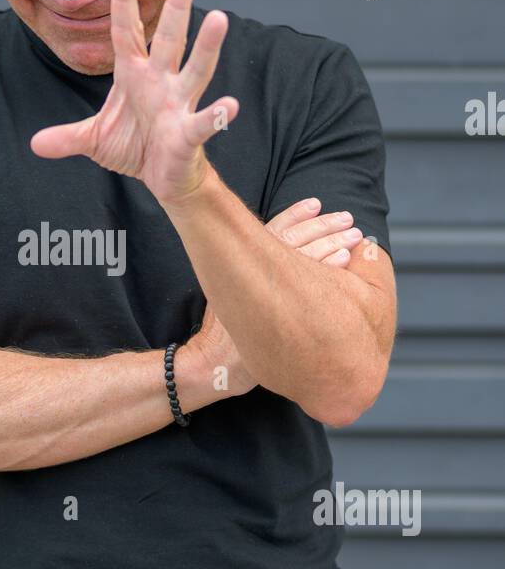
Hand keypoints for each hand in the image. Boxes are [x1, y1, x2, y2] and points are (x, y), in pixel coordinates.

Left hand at [30, 0, 235, 205]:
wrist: (164, 179)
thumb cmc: (135, 148)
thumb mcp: (94, 139)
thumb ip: (67, 137)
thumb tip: (34, 143)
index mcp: (134, 75)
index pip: (127, 32)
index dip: (125, 3)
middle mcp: (160, 82)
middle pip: (169, 40)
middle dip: (177, 8)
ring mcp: (178, 106)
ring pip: (195, 70)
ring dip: (206, 46)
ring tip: (218, 18)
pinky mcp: (188, 135)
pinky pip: (203, 123)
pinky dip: (216, 116)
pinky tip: (229, 106)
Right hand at [176, 200, 366, 405]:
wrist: (213, 364)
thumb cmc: (224, 331)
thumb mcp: (227, 289)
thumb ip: (247, 268)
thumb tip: (273, 252)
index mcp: (242, 260)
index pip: (273, 227)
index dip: (296, 213)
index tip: (316, 203)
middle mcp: (253, 269)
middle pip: (295, 238)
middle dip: (324, 226)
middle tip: (347, 219)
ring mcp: (268, 292)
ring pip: (307, 256)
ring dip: (334, 243)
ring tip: (354, 238)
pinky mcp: (282, 313)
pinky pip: (313, 285)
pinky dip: (330, 269)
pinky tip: (345, 262)